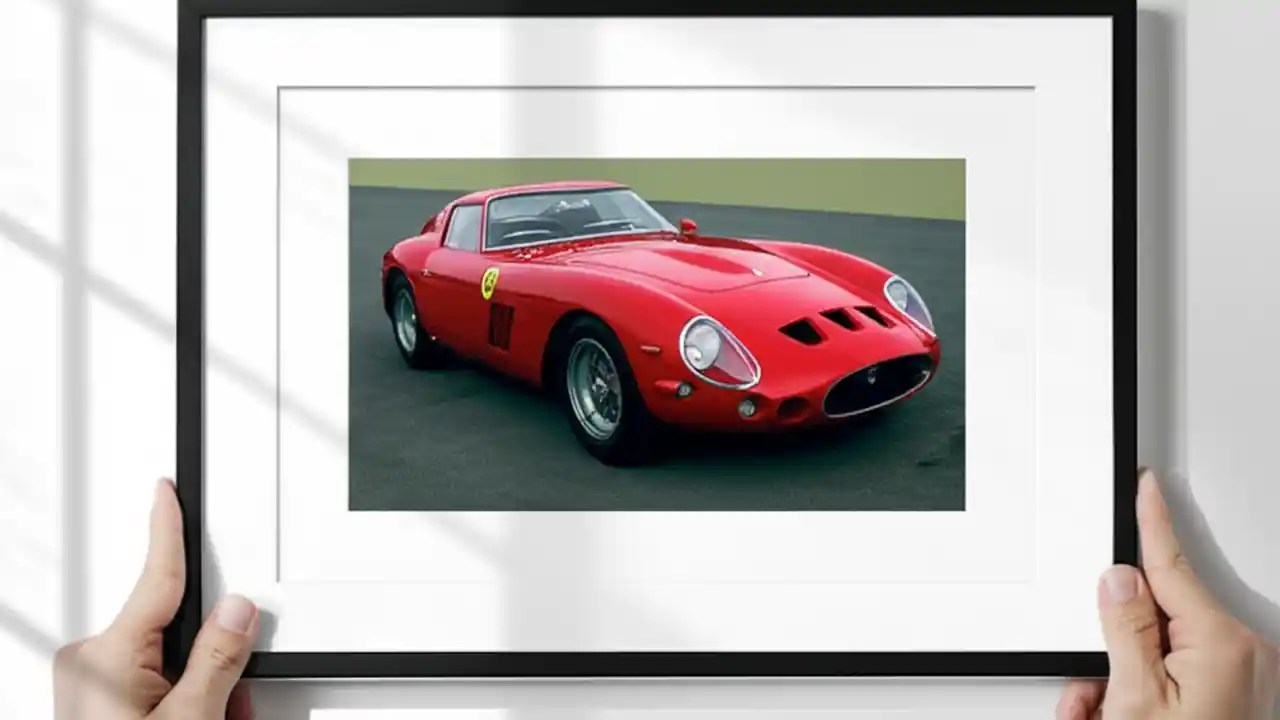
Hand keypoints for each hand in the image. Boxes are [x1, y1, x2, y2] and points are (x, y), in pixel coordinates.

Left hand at [54, 479, 257, 719]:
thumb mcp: (191, 718)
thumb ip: (217, 660)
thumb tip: (237, 611)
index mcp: (106, 658)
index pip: (156, 578)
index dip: (167, 529)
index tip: (165, 491)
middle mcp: (91, 666)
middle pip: (177, 631)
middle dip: (215, 661)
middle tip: (232, 703)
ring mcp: (90, 687)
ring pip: (173, 662)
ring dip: (205, 689)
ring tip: (218, 719)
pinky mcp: (96, 703)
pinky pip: (157, 682)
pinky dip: (186, 700)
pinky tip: (202, 718)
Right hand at [1057, 470, 1278, 718]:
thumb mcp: (1134, 699)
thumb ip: (1124, 628)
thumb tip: (1120, 577)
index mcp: (1222, 643)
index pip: (1172, 566)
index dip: (1151, 521)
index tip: (1147, 485)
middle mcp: (1242, 655)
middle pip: (1154, 617)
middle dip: (1109, 650)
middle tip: (1092, 693)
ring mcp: (1241, 676)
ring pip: (1156, 650)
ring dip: (1117, 681)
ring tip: (1104, 718)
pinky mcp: (1233, 693)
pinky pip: (1174, 672)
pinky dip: (1139, 693)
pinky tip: (1118, 718)